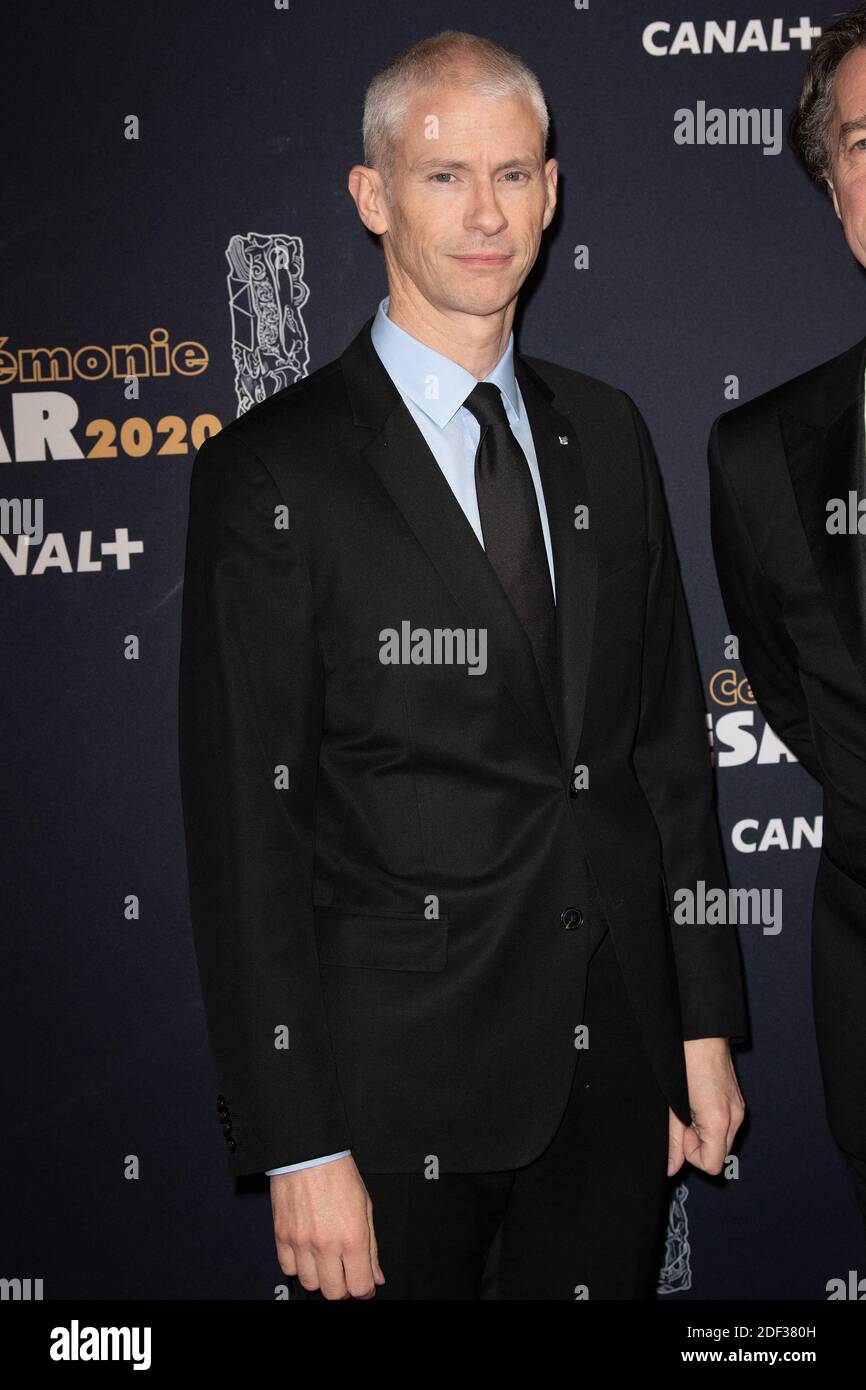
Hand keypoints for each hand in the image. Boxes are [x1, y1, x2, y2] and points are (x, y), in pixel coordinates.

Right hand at [270, 1154, 384, 1298]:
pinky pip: (289, 1269)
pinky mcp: (282, 1237)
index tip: (365, 1285)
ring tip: (325, 1260)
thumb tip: (376, 1276)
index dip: (365, 1290)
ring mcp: (301, 1243)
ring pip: (311, 1284)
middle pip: (335, 1293)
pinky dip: (299, 1266)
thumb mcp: (366, 1207)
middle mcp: (326, 1244)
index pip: (360, 1286)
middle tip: (346, 1272)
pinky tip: (307, 1252)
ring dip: (321, 1277)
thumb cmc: (338, 1173)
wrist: (307, 1153)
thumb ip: (371, 1247)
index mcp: (352, 1236)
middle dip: (344, 1287)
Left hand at [667, 1038, 744, 1176]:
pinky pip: (726, 1125)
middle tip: (683, 1117)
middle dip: (698, 1143)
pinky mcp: (738, 1101)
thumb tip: (671, 1168)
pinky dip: (711, 1121)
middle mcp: (735, 1117)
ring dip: (704, 1132)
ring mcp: (739, 1108)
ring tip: (689, 1107)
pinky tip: (698, 1101)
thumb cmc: (684, 1062)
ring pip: (722, 1140)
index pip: (712, 1165)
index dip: (691, 1154)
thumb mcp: (673, 1106)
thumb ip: (673, 1140)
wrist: (701, 1033)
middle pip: (718, 1155)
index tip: (682, 1132)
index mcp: (719, 1121)